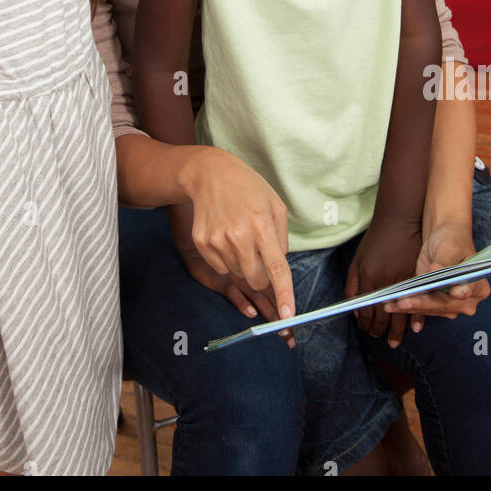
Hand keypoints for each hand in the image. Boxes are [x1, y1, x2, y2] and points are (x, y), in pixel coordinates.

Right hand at [179, 147, 295, 330]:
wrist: (209, 174)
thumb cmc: (248, 188)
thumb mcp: (275, 204)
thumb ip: (282, 238)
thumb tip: (280, 265)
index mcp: (262, 225)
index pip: (277, 268)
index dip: (284, 294)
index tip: (288, 316)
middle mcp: (239, 236)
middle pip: (257, 280)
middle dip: (263, 276)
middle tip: (260, 253)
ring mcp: (217, 241)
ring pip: (238, 274)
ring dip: (244, 263)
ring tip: (240, 235)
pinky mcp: (202, 243)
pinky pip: (220, 267)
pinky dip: (227, 258)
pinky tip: (225, 234)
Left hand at [345, 216, 421, 345]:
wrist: (400, 220)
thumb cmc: (376, 241)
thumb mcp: (357, 261)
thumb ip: (353, 287)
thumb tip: (355, 311)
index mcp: (369, 277)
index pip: (366, 310)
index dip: (366, 324)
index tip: (367, 331)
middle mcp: (386, 281)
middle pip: (383, 315)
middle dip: (380, 331)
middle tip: (380, 338)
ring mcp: (404, 280)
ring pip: (400, 314)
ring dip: (396, 331)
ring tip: (393, 341)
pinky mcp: (419, 277)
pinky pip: (419, 302)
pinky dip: (417, 318)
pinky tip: (414, 329)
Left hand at [381, 221, 489, 330]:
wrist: (443, 240)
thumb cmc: (451, 240)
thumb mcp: (449, 248)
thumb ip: (443, 262)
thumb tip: (435, 271)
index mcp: (478, 286)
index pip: (466, 293)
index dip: (457, 295)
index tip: (451, 294)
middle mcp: (466, 300)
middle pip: (445, 305)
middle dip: (423, 304)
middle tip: (403, 302)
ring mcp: (450, 303)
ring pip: (430, 309)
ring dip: (410, 307)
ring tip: (391, 305)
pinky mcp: (435, 301)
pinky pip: (421, 307)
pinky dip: (407, 306)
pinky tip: (392, 306)